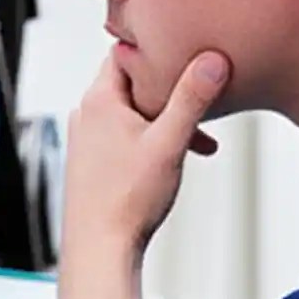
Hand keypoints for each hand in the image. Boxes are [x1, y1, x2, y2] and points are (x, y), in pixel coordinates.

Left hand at [62, 51, 229, 253]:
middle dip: (170, 90)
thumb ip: (191, 99)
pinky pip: (126, 133)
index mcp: (99, 99)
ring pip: (133, 111)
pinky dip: (152, 138)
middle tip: (202, 100)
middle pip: (133, 82)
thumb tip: (212, 61)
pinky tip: (174, 158)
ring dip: (166, 119)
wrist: (99, 248)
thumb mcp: (169, 143)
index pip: (128, 53)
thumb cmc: (126, 200)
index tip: (187, 52)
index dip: (159, 50)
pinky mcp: (92, 158)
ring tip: (197, 138)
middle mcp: (86, 113)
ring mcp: (87, 137)